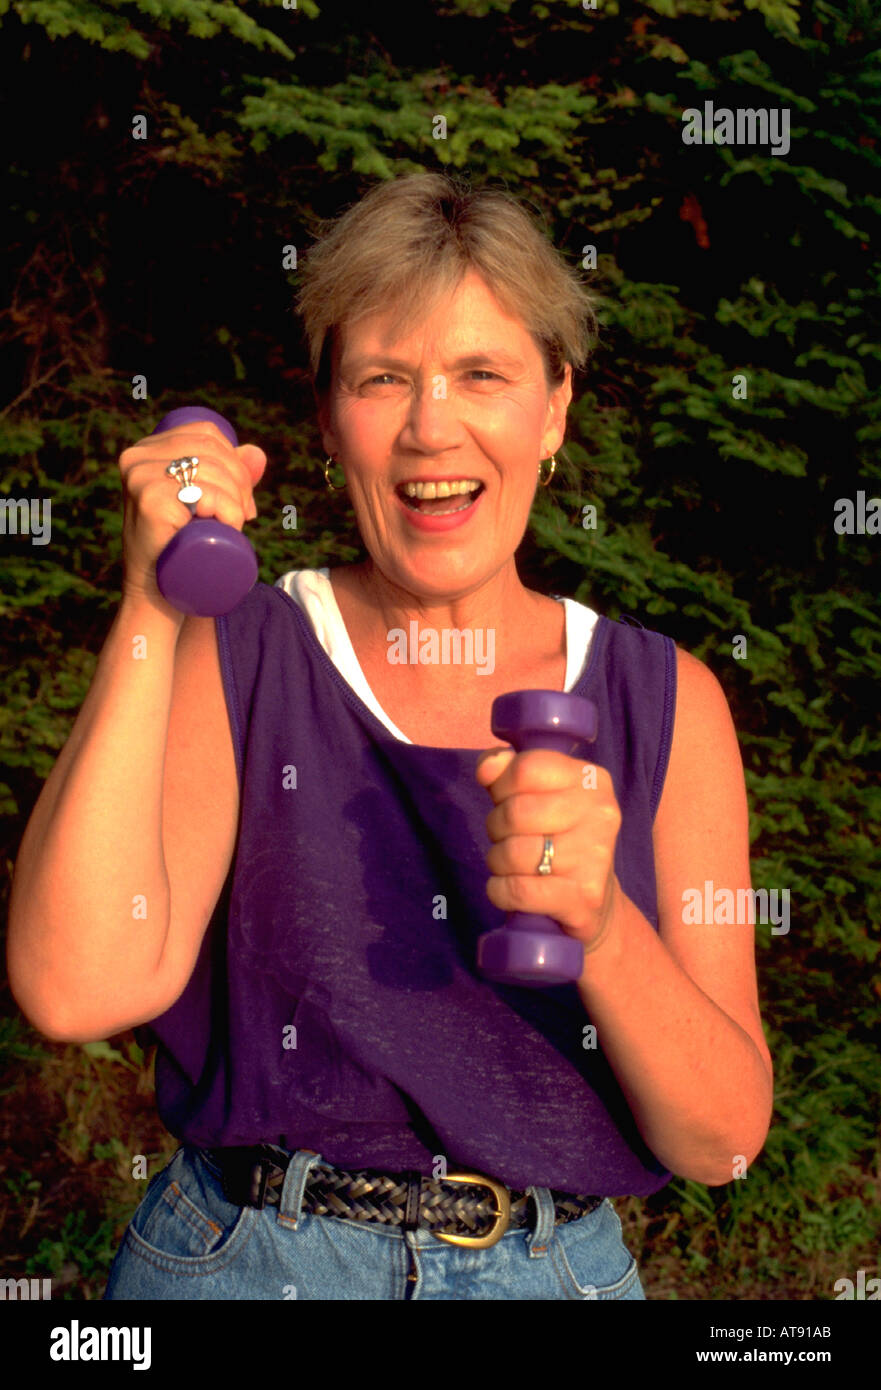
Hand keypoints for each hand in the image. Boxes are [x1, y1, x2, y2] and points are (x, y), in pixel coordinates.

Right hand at [118, 420, 266, 608]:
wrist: (155, 594)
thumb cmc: (180, 548)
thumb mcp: (204, 503)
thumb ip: (229, 476)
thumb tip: (257, 453)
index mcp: (146, 450)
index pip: (205, 433)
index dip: (235, 460)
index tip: (243, 498)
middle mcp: (136, 458)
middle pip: (210, 449)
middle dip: (242, 481)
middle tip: (246, 516)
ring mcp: (139, 477)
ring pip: (210, 470)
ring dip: (237, 500)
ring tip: (235, 526)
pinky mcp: (148, 500)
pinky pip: (204, 493)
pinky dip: (227, 509)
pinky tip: (228, 526)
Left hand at [475, 746, 621, 950]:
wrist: (595, 903)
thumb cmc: (558, 840)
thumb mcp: (540, 797)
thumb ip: (510, 772)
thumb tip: (487, 768)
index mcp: (593, 781)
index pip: (527, 768)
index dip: (502, 786)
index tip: (506, 800)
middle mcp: (601, 814)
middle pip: (516, 812)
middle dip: (496, 828)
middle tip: (508, 839)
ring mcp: (595, 857)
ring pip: (513, 853)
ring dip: (497, 862)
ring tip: (512, 865)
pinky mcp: (583, 898)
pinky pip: (517, 890)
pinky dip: (499, 891)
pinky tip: (509, 889)